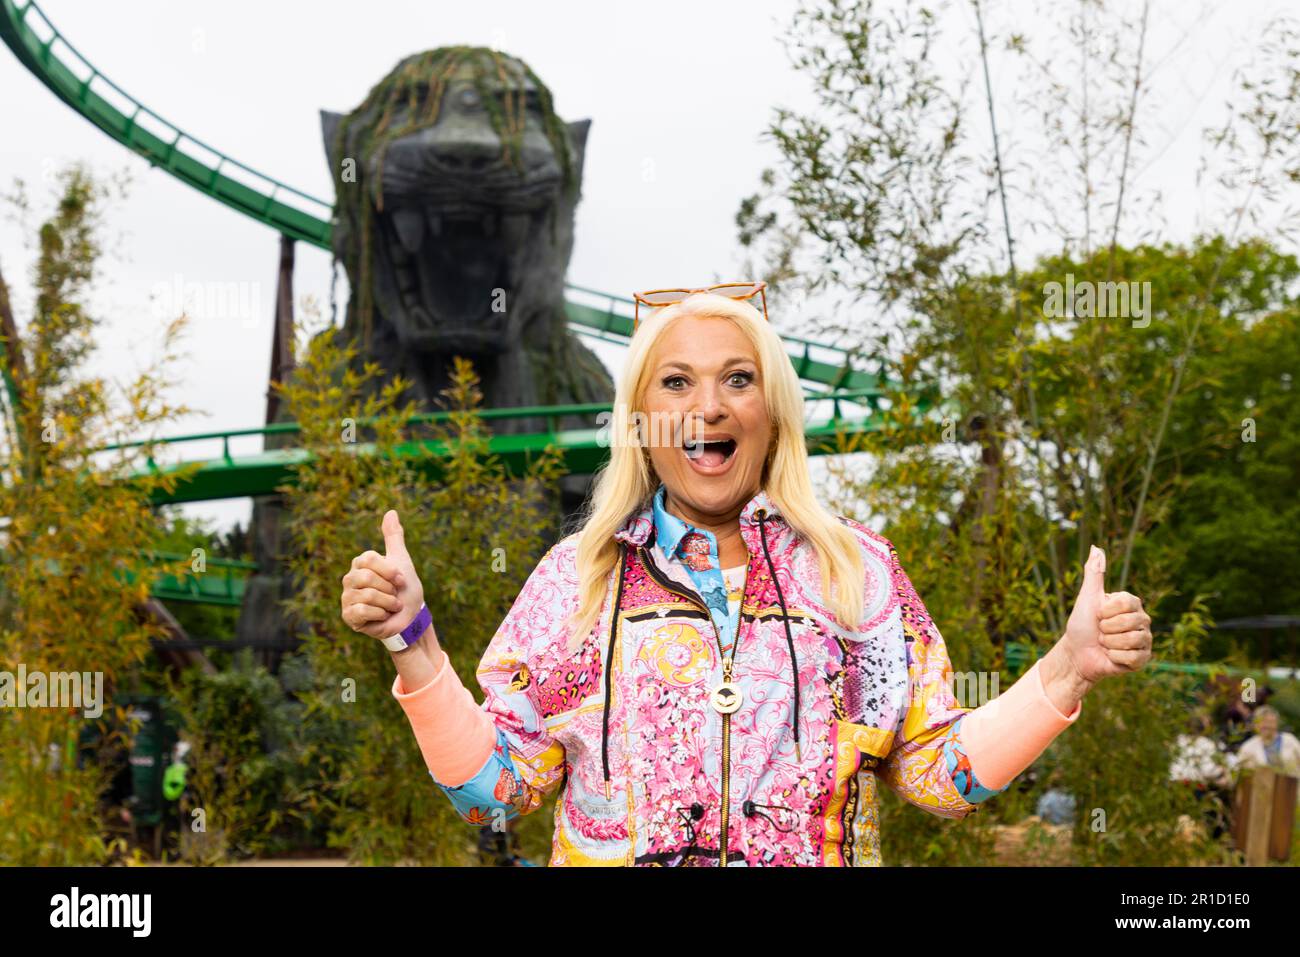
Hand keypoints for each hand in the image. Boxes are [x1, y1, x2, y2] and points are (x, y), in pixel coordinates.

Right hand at [340, 510, 425, 639]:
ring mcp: (347, 597)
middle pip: (368, 578)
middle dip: (390, 589)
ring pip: (369, 595)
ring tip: (390, 607)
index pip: (370, 559)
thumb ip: (394, 537)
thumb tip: (391, 511)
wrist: (410, 617)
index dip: (391, 571)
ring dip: (388, 603)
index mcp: (360, 564)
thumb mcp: (401, 560)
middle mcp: (349, 579)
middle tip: (394, 596)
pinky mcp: (348, 616)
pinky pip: (362, 611)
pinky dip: (380, 615)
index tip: (401, 580)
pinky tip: (382, 617)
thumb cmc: (405, 589)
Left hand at [1060, 545, 1152, 683]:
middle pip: (1130, 622)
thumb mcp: (1087, 597)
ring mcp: (1145, 640)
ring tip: (1105, 644)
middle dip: (1106, 629)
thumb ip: (1094, 573)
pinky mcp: (1143, 659)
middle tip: (1101, 631)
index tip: (1098, 615)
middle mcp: (1142, 620)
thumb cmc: (1081, 624)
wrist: (1077, 653)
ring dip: (1110, 644)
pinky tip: (1111, 656)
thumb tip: (1095, 547)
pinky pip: (1134, 658)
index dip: (1106, 611)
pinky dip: (1116, 657)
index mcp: (1131, 604)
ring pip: (1132, 640)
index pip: (1127, 603)